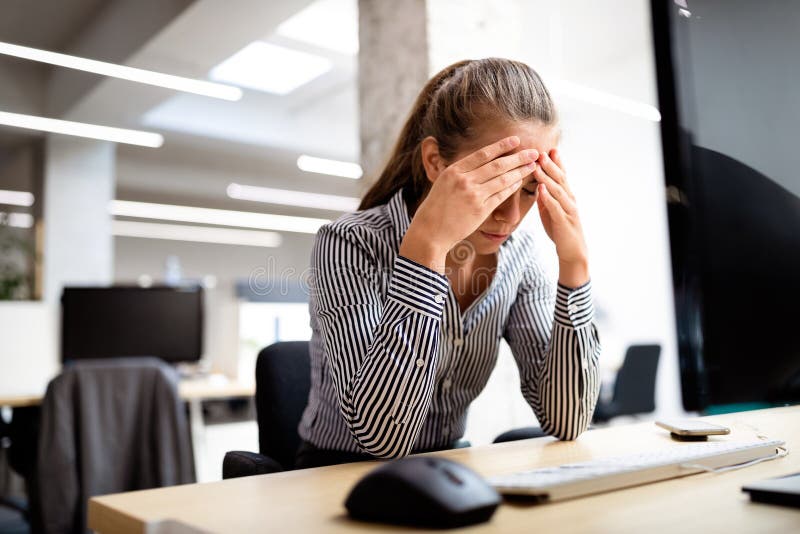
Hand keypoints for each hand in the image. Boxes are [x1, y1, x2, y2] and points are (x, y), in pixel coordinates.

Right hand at [401, 136, 537, 271]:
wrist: (429, 232)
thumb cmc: (435, 208)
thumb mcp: (443, 183)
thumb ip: (460, 173)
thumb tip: (480, 163)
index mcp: (454, 171)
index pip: (483, 154)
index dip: (501, 146)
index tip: (515, 140)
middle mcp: (464, 180)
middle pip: (497, 165)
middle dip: (518, 157)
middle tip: (533, 152)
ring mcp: (473, 195)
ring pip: (503, 179)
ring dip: (520, 171)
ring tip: (533, 165)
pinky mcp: (480, 210)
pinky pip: (501, 195)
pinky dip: (513, 187)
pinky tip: (521, 181)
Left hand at [533, 149, 589, 285]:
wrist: (572, 251)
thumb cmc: (561, 230)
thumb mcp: (551, 210)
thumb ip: (546, 197)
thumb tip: (538, 184)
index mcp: (566, 196)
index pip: (562, 175)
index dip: (557, 162)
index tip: (549, 149)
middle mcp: (570, 200)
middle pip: (560, 179)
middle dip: (551, 165)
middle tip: (541, 151)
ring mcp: (568, 210)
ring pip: (558, 190)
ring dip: (547, 177)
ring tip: (538, 166)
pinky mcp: (564, 221)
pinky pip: (555, 207)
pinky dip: (548, 197)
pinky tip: (540, 189)